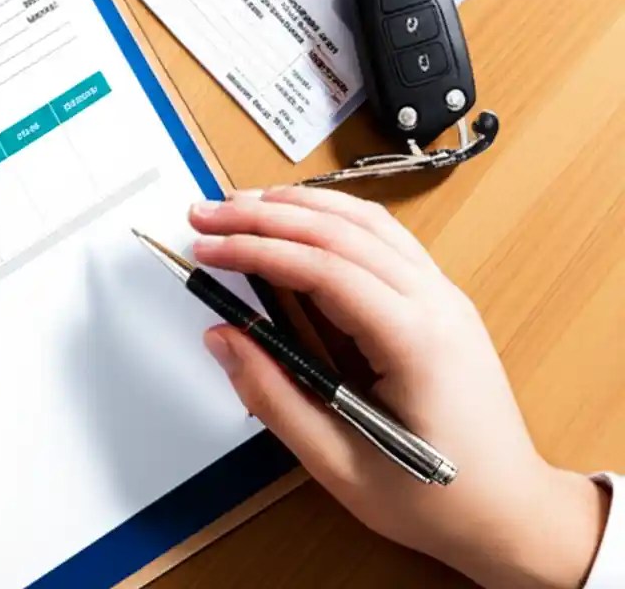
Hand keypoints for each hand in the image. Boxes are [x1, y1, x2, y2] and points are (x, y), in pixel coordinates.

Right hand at [189, 186, 607, 588]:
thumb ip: (273, 396)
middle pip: (341, 231)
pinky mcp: (440, 301)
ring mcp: (444, 296)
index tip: (205, 250)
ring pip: (366, 222)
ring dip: (299, 206)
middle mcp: (437, 303)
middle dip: (265, 216)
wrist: (510, 510)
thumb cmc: (435, 499)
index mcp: (416, 342)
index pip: (323, 268)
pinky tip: (300, 217)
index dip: (256, 251)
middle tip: (205, 215)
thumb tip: (223, 338)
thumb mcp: (337, 463)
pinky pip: (385, 238)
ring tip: (240, 206)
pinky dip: (334, 218)